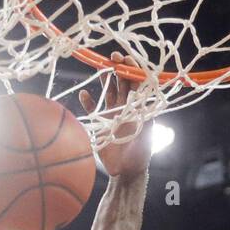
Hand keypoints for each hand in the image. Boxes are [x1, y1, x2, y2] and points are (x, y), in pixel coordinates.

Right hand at [79, 51, 152, 178]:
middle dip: (119, 68)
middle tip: (113, 56)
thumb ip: (145, 121)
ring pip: (108, 91)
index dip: (132, 70)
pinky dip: (88, 101)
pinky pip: (92, 109)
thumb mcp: (146, 138)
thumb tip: (146, 104)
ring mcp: (113, 115)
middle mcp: (126, 108)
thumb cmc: (139, 156)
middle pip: (122, 83)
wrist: (126, 172)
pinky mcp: (101, 124)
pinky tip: (83, 94)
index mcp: (138, 109)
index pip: (137, 84)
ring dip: (105, 80)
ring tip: (101, 67)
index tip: (126, 58)